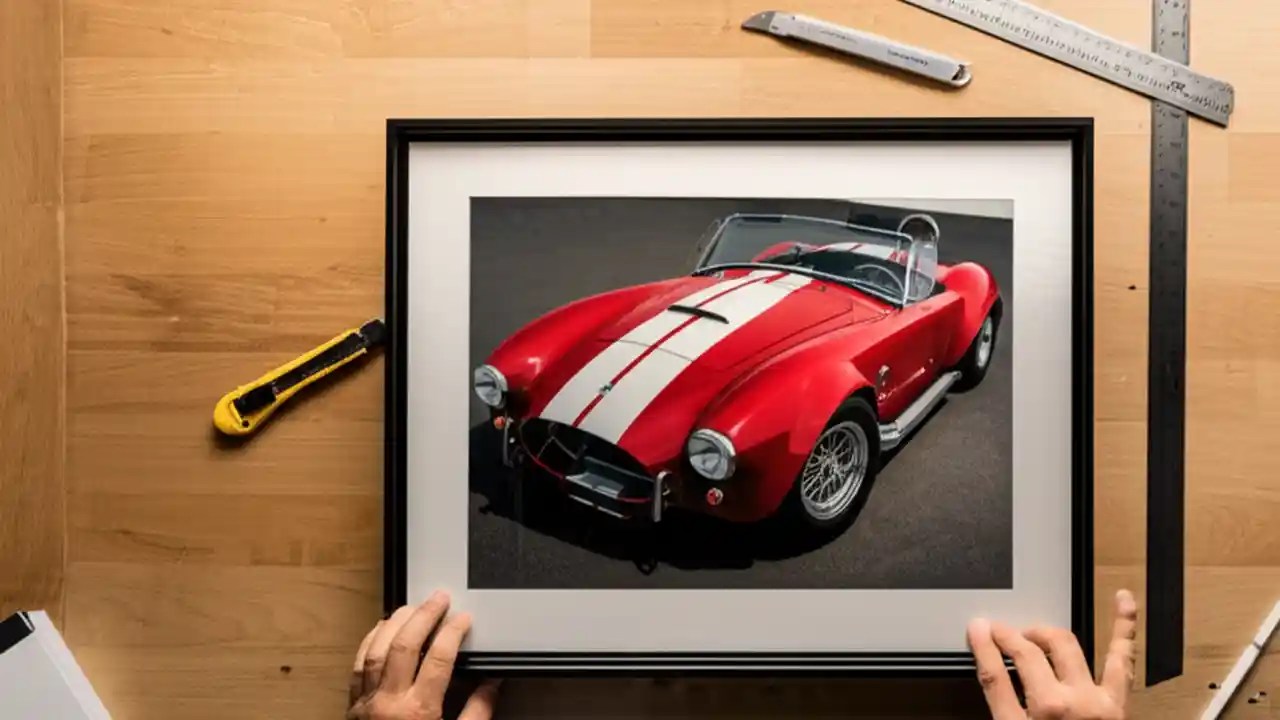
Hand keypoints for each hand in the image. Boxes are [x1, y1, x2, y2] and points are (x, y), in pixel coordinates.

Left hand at [348, 591, 499, 719]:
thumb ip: (477, 714)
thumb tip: (493, 685)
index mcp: (418, 712)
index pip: (438, 658)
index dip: (453, 633)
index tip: (464, 619)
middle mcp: (388, 704)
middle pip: (404, 645)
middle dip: (423, 616)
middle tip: (439, 599)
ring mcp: (367, 704)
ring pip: (376, 650)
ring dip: (394, 623)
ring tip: (412, 607)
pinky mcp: (353, 709)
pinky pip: (357, 666)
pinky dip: (369, 643)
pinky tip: (381, 630)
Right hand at [967, 589, 1137, 718]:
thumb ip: (996, 690)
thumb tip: (980, 649)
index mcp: (1039, 713)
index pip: (1001, 667)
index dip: (987, 645)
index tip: (980, 630)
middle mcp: (1070, 702)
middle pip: (1033, 650)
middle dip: (1015, 637)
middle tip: (1006, 638)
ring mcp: (1097, 700)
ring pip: (1069, 646)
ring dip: (1049, 631)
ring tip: (1037, 630)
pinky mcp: (1118, 704)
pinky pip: (1122, 660)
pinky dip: (1125, 627)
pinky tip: (1124, 600)